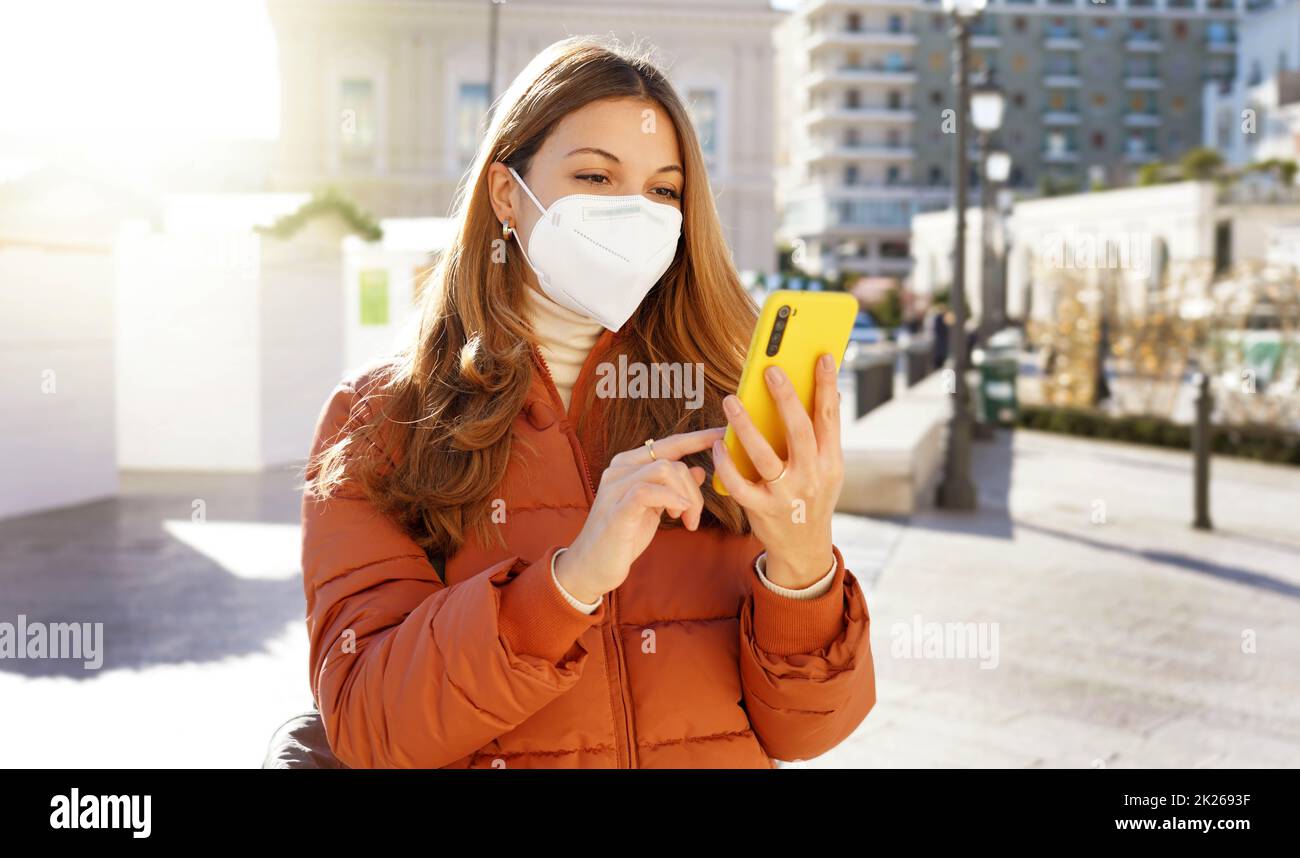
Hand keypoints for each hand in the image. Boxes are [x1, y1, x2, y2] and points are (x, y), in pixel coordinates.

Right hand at [554, 427, 724, 603]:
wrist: (591, 566)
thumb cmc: (623, 536)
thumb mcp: (654, 509)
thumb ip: (672, 487)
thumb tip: (699, 470)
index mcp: (629, 464)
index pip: (669, 443)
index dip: (698, 438)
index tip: (723, 434)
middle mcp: (619, 468)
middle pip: (671, 459)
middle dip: (693, 488)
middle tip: (695, 517)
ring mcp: (615, 487)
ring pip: (664, 470)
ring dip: (686, 498)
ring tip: (687, 521)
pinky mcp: (617, 508)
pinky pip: (648, 491)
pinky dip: (671, 500)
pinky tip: (678, 516)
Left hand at [712, 353, 842, 588]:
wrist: (804, 549)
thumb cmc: (812, 497)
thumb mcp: (827, 469)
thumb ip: (822, 436)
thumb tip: (823, 392)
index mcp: (830, 461)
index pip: (830, 417)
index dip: (826, 386)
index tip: (821, 357)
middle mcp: (812, 477)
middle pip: (799, 431)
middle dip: (786, 398)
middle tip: (770, 369)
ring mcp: (787, 495)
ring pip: (764, 455)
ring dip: (745, 426)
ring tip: (731, 400)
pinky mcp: (763, 510)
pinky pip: (740, 484)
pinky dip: (726, 464)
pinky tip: (717, 445)